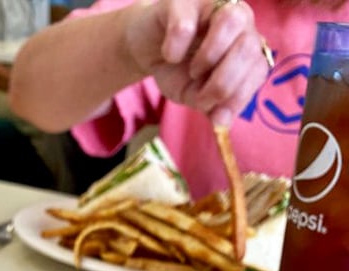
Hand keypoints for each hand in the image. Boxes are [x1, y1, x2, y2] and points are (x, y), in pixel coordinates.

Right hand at [126, 0, 268, 126]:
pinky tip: (169, 55)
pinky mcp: (183, 0)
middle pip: (249, 47)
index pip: (258, 69)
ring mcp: (212, 4)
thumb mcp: (195, 95)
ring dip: (210, 57)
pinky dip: (176, 48)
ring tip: (192, 70)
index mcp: (245, 45)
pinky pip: (187, 24)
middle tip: (199, 96)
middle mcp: (238, 20)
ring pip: (232, 21)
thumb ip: (213, 107)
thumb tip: (221, 123)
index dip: (239, 96)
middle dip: (224, 83)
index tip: (214, 113)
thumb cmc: (176, 71)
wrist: (145, 49)